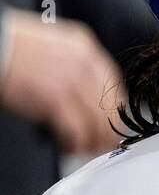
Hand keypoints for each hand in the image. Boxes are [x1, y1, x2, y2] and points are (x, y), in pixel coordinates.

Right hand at [0, 9, 121, 153]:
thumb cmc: (10, 47)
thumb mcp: (52, 46)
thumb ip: (70, 64)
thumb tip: (80, 91)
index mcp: (85, 48)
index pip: (112, 83)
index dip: (112, 107)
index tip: (109, 120)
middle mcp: (85, 63)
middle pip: (110, 105)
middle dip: (106, 129)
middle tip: (100, 141)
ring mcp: (72, 82)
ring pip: (98, 121)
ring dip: (93, 139)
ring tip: (84, 147)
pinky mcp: (55, 100)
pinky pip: (77, 130)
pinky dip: (76, 143)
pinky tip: (70, 146)